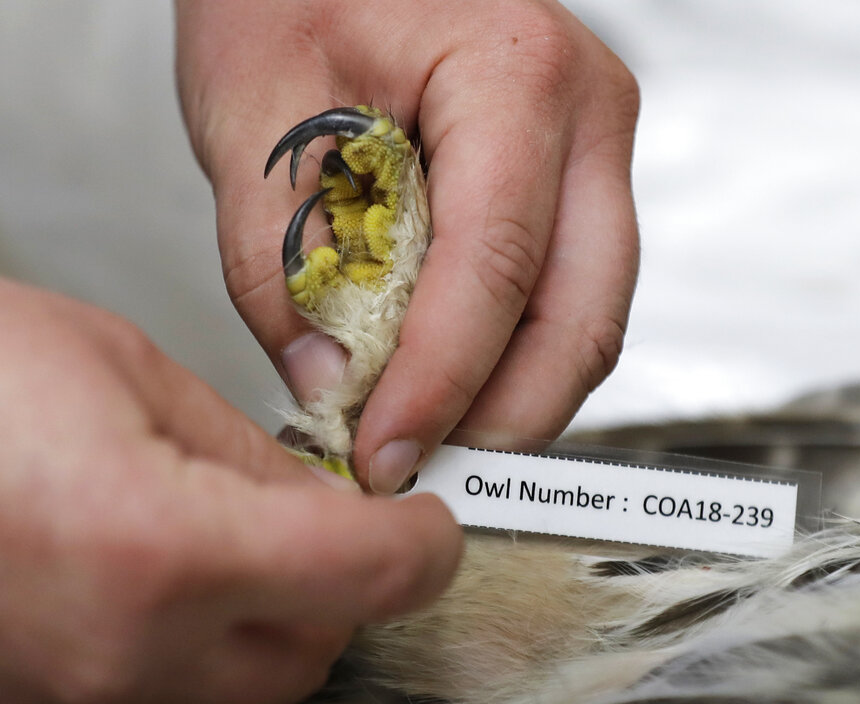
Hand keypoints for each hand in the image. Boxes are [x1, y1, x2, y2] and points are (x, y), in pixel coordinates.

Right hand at [0, 278, 460, 703]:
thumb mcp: (122, 370)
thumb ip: (244, 450)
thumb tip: (322, 497)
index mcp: (153, 545)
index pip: (364, 576)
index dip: (421, 547)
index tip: (431, 524)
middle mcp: (116, 653)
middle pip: (314, 647)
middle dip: (345, 583)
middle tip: (327, 514)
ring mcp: (68, 702)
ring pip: (240, 678)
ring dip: (268, 611)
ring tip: (226, 528)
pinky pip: (159, 688)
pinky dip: (189, 635)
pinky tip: (154, 567)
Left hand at [175, 0, 639, 492]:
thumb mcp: (253, 116)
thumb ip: (281, 264)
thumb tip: (332, 389)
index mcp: (515, 73)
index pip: (497, 265)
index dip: (441, 380)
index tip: (384, 451)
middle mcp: (587, 114)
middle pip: (583, 315)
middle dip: (503, 416)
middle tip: (420, 464)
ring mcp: (597, 152)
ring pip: (588, 319)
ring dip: (513, 395)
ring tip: (428, 429)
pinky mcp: (578, 185)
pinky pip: (568, 298)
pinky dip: (514, 356)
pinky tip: (452, 377)